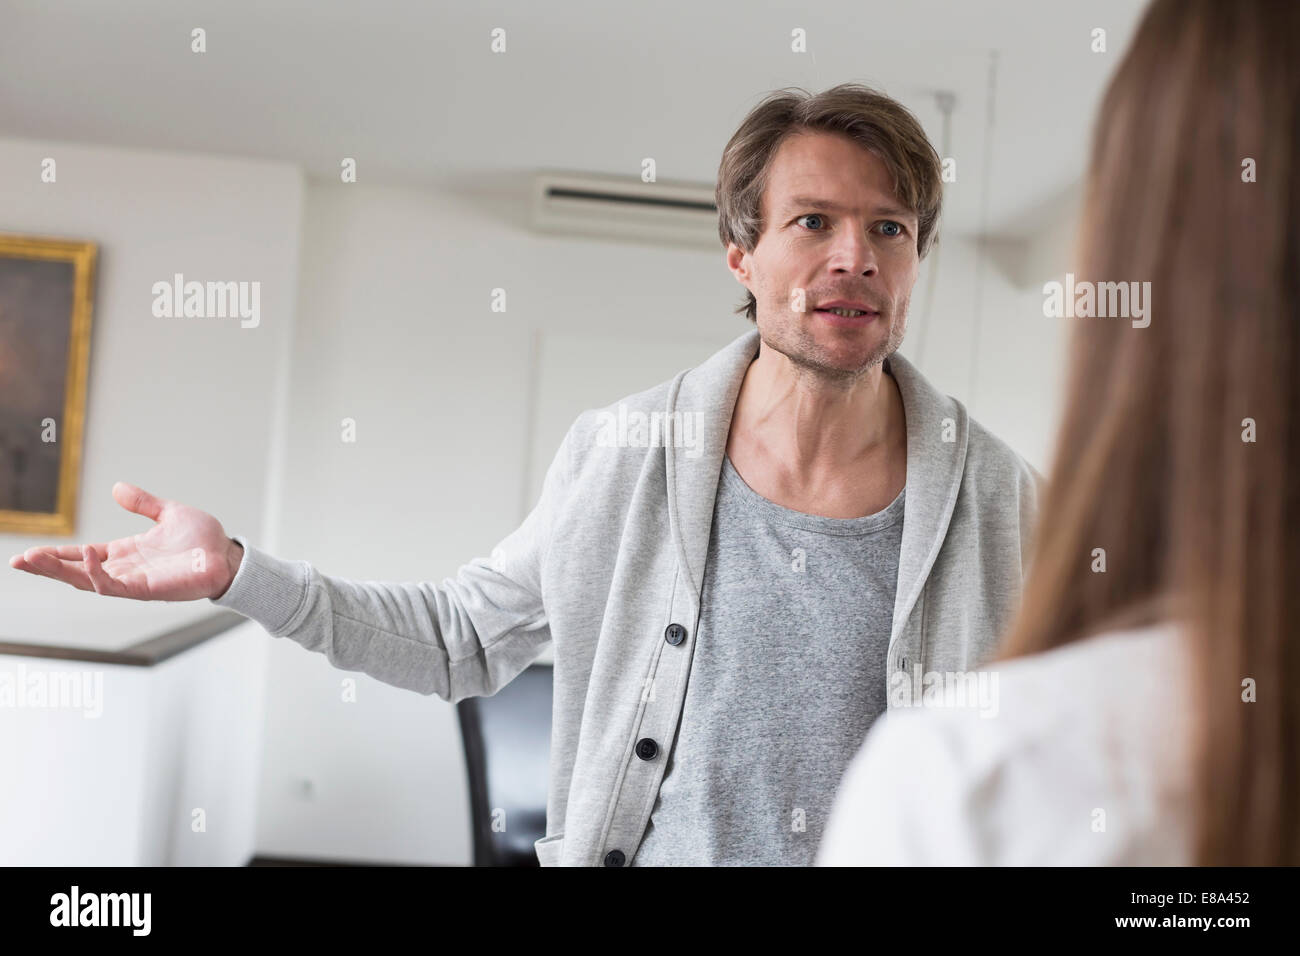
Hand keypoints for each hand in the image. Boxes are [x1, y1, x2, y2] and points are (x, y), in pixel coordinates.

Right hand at [8, 481, 243, 600]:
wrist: (229, 556)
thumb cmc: (203, 540)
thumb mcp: (168, 513)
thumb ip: (143, 503)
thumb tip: (117, 488)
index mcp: (126, 553)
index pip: (83, 556)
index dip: (57, 555)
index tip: (30, 553)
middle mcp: (125, 569)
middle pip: (77, 572)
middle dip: (47, 567)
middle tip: (19, 562)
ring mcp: (135, 582)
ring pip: (88, 581)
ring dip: (61, 572)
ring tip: (35, 560)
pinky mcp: (148, 590)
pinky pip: (114, 586)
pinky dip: (98, 574)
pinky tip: (87, 558)